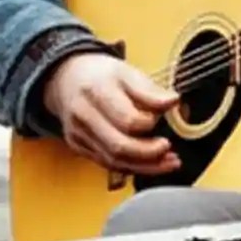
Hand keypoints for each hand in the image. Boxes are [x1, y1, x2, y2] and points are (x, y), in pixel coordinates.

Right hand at [42, 52, 181, 174]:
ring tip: (170, 162)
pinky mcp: (79, 147)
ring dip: (146, 166)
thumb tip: (173, 101)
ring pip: (114, 161)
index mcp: (97, 91)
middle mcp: (84, 115)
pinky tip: (153, 164)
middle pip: (118, 146)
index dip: (148, 124)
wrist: (68, 79)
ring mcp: (79, 134)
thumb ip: (150, 91)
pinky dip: (133, 167)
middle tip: (170, 148)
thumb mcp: (127, 73)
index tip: (164, 118)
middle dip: (149, 153)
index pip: (126, 119)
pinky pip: (108, 164)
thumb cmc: (102, 75)